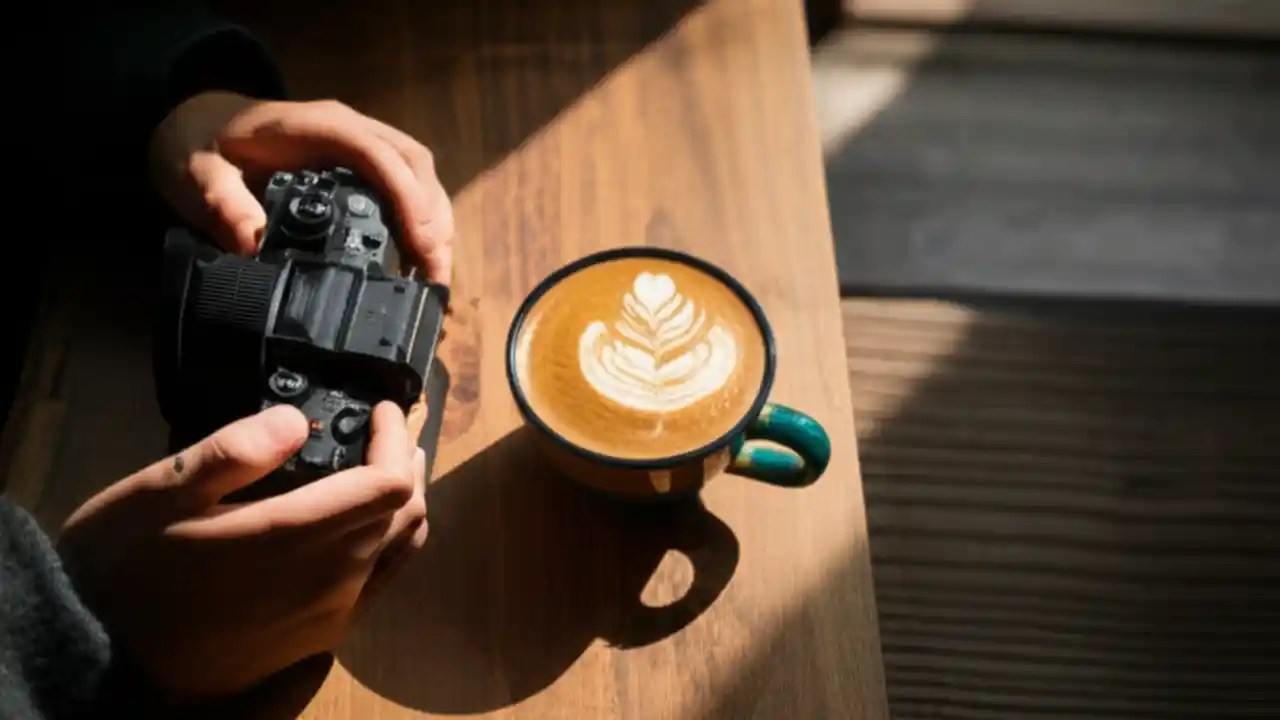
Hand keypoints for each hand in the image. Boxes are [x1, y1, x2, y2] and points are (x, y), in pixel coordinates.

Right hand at [57, 402, 427, 701]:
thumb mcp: (156, 494)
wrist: (101, 660)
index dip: (393, 439)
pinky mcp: (321, 639)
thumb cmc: (124, 566)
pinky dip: (389, 543)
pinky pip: (381, 583)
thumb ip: (230, 453)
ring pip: (400, 550)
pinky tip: (363, 525)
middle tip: (387, 431)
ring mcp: (331, 616)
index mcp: (294, 538)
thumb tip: (294, 420)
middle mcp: (329, 581)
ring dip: (403, 503)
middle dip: (404, 463)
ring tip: (385, 468)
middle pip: (405, 514)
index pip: (389, 483)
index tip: (380, 409)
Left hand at [148, 91, 453, 283]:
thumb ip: (222, 204)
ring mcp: (362, 146)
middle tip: (437, 274)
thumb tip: (254, 242)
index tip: (422, 243)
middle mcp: (351, 131)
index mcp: (318, 126)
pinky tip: (421, 262)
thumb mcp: (198, 176)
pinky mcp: (364, 167)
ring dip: (436, 225)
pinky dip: (422, 223)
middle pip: (414, 165)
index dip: (407, 196)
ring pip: (419, 177)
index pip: (378, 154)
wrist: (199, 128)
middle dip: (434, 220)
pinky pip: (406, 188)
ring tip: (436, 278)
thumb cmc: (200, 148)